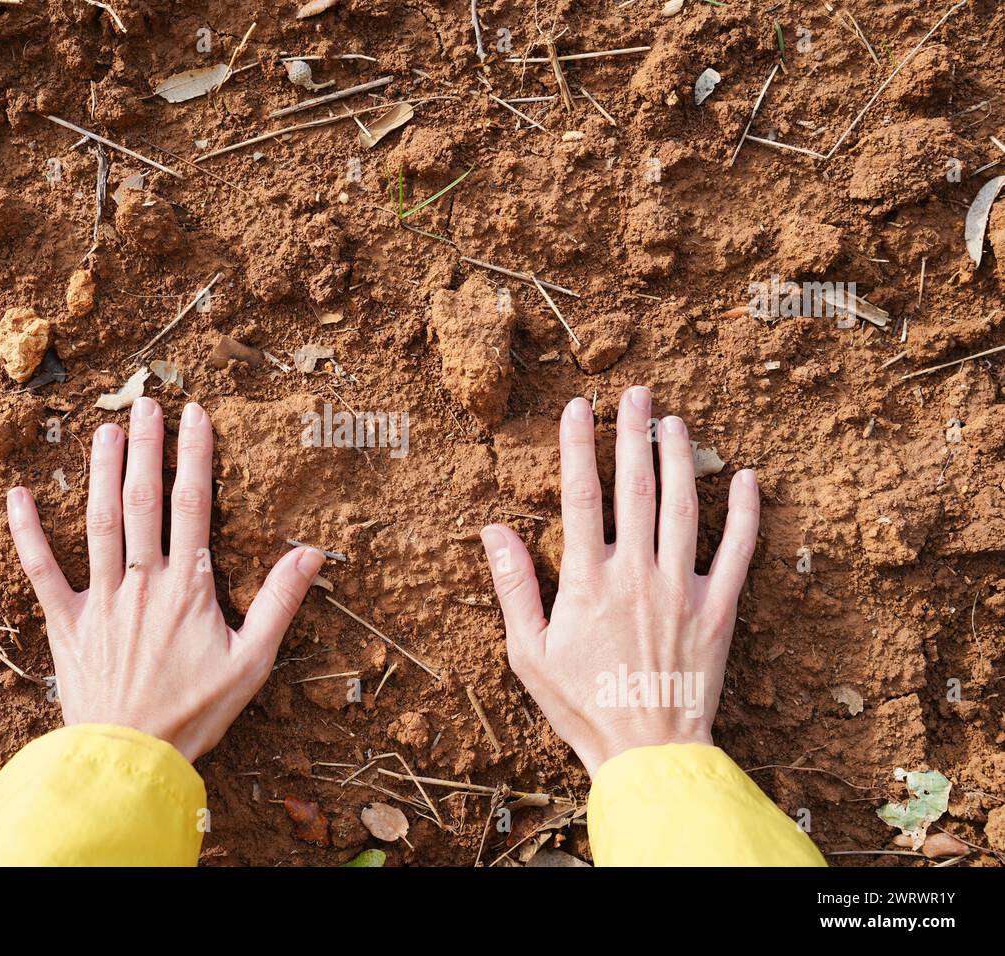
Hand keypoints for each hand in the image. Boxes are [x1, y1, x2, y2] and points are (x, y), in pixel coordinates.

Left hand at [6, 397, 325, 761]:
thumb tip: (310, 552)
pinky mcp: (66, 624)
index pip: (193, 506)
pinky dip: (27, 533)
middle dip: (147, 448)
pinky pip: (42, 571)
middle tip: (146, 403)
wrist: (132, 758)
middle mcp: (142, 581)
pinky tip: (17, 495)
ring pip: (99, 522)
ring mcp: (100, 600)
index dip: (196, 457)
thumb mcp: (252, 662)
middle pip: (144, 501)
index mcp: (188, 587)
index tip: (197, 416)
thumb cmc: (196, 713)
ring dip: (101, 473)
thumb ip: (280, 603)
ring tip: (104, 430)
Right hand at [480, 386, 758, 775]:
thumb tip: (494, 530)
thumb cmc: (582, 705)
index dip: (578, 446)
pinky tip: (748, 479)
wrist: (648, 751)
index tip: (578, 408)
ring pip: (684, 508)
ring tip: (675, 421)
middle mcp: (636, 574)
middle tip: (636, 393)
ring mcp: (682, 589)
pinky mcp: (719, 610)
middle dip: (634, 434)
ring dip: (680, 459)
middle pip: (636, 487)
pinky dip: (747, 514)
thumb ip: (513, 586)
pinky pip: (739, 552)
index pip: (581, 497)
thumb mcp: (528, 652)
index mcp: (587, 581)